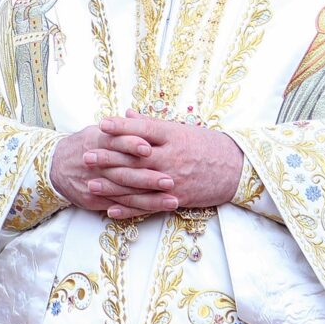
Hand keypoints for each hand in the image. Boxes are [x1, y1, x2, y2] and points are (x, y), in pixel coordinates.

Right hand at [49, 122, 176, 218]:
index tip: (150, 149)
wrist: (54, 166)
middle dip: (148, 178)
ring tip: (172, 201)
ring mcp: (94, 183)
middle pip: (123, 171)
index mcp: (97, 141)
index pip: (115, 142)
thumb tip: (138, 117)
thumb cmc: (84, 145)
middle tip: (170, 181)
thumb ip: (119, 127)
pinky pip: (119, 206)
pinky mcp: (94, 200)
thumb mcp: (97, 131)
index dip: (131, 145)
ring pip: (124, 193)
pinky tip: (156, 210)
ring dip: (150, 199)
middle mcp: (95, 164)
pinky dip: (138, 209)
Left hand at [97, 112, 244, 211]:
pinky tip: (112, 209)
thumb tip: (125, 114)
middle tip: (86, 156)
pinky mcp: (178, 198)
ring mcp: (175, 179)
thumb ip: (151, 125)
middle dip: (109, 157)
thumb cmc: (207, 145)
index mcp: (174, 136)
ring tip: (90, 184)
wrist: (238, 169)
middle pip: (136, 157)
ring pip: (139, 183)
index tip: (101, 124)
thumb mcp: (181, 129)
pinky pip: (150, 205)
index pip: (144, 130)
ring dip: (113, 185)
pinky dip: (130, 209)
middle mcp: (173, 157)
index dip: (122, 127)